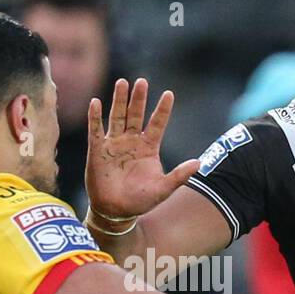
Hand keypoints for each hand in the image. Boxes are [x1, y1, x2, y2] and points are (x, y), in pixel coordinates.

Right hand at [86, 78, 200, 218]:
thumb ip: (179, 175)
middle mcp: (131, 141)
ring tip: (122, 83)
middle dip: (139, 98)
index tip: (169, 94)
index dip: (162, 109)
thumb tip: (199, 163)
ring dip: (119, 100)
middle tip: (142, 81)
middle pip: (136, 114)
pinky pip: (95, 130)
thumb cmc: (141, 201)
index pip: (157, 123)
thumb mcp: (163, 189)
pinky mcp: (97, 150)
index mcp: (149, 147)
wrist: (116, 212)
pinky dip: (95, 117)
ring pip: (117, 117)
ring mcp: (114, 144)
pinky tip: (96, 102)